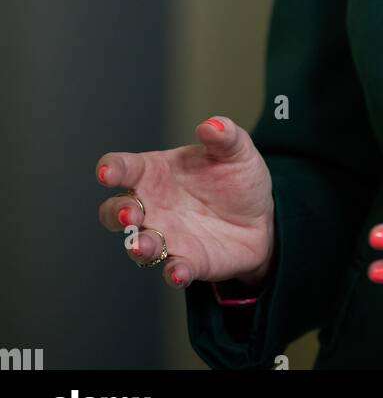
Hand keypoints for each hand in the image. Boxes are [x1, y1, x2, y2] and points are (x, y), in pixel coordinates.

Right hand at [96, 116, 274, 289]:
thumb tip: (211, 125)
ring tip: (146, 245)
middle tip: (131, 213)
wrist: (261, 218)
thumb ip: (224, 136)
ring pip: (139, 245)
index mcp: (155, 172)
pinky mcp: (188, 262)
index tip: (107, 172)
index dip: (111, 169)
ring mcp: (167, 236)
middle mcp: (152, 207)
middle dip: (118, 213)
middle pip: (116, 212)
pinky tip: (179, 271)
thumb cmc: (236, 178)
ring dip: (139, 247)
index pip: (123, 168)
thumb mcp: (236, 150)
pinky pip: (174, 270)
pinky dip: (174, 272)